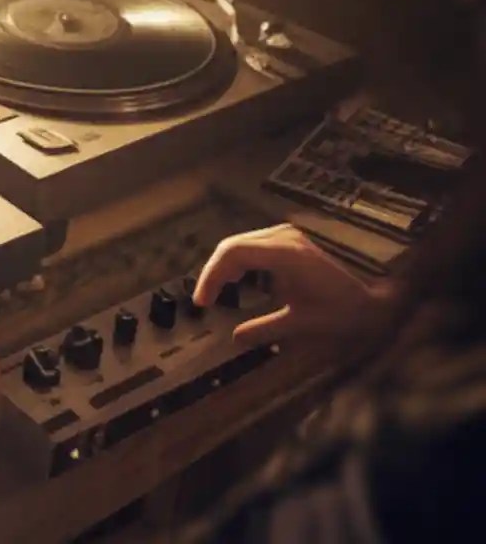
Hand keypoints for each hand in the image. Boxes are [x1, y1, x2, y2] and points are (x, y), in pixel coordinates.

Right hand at [195, 224, 401, 347]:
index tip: (203, 301)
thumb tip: (235, 338)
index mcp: (285, 254)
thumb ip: (263, 329)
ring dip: (224, 266)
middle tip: (204, 299)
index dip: (211, 275)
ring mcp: (287, 235)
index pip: (233, 253)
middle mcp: (283, 237)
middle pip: (231, 245)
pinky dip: (238, 262)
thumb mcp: (298, 324)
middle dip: (213, 271)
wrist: (370, 303)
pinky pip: (252, 245)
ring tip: (215, 292)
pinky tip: (235, 280)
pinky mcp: (289, 240)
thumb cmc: (338, 313)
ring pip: (239, 243)